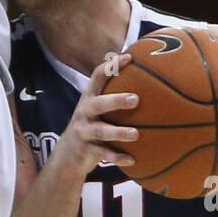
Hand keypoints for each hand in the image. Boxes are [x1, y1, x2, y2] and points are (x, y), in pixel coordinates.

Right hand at [55, 54, 137, 176]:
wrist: (68, 154)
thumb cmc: (92, 124)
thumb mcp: (98, 109)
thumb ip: (114, 95)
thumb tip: (150, 78)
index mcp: (89, 98)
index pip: (98, 76)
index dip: (112, 66)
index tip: (129, 57)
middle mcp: (84, 112)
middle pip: (98, 104)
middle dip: (115, 101)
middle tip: (136, 99)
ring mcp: (83, 132)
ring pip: (100, 131)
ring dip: (118, 132)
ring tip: (136, 134)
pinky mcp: (85, 151)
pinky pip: (103, 154)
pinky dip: (117, 156)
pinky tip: (132, 159)